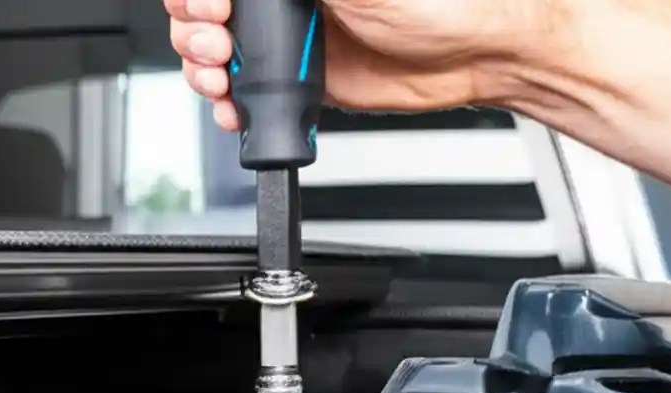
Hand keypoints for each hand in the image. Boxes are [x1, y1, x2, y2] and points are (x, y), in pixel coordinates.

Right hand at [164, 0, 560, 129]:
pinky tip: (233, 105)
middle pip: (204, 12)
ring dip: (202, 68)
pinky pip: (246, 95)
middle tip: (218, 42)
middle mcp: (285, 0)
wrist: (475, 55)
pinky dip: (229, 104)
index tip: (210, 7)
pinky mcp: (298, 82)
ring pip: (215, 53)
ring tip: (222, 75)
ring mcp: (288, 40)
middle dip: (195, 29)